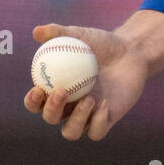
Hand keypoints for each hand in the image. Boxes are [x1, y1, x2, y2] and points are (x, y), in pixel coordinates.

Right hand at [23, 23, 148, 141]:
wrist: (131, 52)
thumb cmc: (102, 44)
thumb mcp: (81, 34)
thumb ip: (58, 32)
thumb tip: (37, 31)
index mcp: (56, 90)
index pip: (36, 103)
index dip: (32, 101)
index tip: (38, 89)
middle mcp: (69, 106)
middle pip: (51, 118)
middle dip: (52, 109)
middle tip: (62, 91)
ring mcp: (87, 115)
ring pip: (71, 132)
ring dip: (76, 119)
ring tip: (89, 98)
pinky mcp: (106, 120)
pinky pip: (96, 132)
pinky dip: (98, 123)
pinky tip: (105, 105)